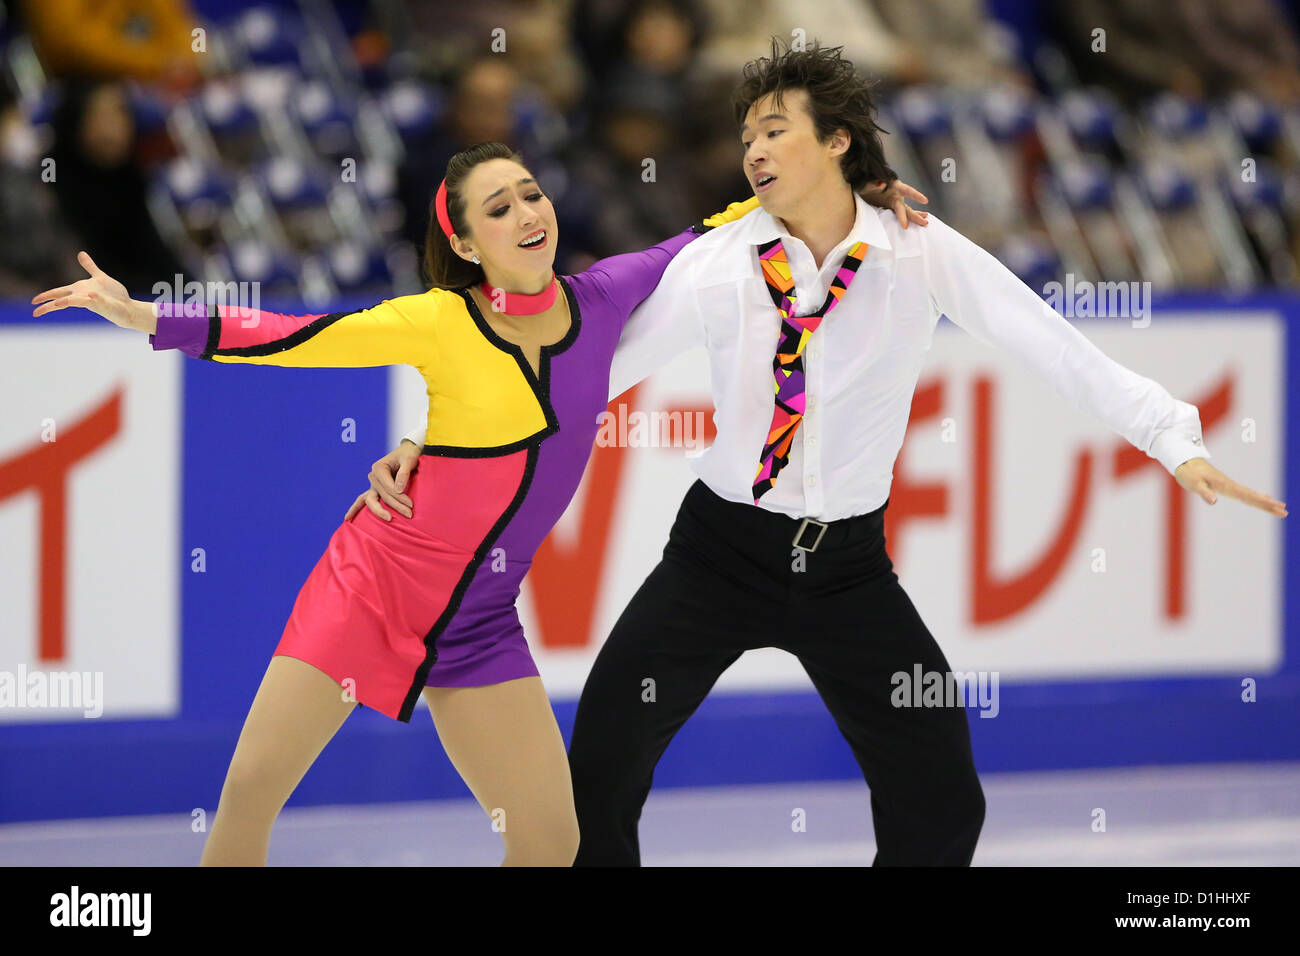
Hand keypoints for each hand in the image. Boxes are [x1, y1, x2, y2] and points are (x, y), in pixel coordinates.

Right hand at [32, 251, 153, 330]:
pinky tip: (90, 296)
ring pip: (76, 301)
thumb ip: (89, 266)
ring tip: (57, 304)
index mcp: (79, 290)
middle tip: (35, 312)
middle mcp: (82, 297)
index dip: (46, 296)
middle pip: (62, 301)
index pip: (59, 292)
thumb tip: (80, 253)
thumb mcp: (99, 276)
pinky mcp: (102, 304)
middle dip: (48, 305)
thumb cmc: (113, 294)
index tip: (34, 301)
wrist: (126, 306)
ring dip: (67, 302)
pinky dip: (92, 298)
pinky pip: (95, 300)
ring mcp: (91, 301)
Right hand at [344, 439, 422, 521]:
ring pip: (371, 501)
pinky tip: (348, 518)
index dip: (400, 496)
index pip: (388, 487)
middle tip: (409, 514)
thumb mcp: (409, 459)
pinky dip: (356, 508)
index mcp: (379, 468)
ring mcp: (372, 484)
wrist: (407, 452)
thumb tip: (399, 489)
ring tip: (390, 519)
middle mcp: (373, 476)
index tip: (411, 504)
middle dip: (396, 505)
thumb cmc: (408, 454)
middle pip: (382, 495)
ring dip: (381, 512)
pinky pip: (363, 500)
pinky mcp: (375, 489)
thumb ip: (404, 473)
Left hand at [860, 179, 928, 228]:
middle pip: (907, 207)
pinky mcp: (890, 209)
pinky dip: (906, 219)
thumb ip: (874, 184)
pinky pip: (899, 215)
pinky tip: (913, 224)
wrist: (863, 187)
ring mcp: (894, 203)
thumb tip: (881, 184)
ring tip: (925, 222)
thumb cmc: (867, 182)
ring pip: (906, 211)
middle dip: (915, 214)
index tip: (924, 200)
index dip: (916, 195)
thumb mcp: (868, 183)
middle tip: (924, 222)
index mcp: (894, 186)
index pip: (907, 190)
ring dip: (915, 217)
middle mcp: (896, 195)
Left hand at [1174, 457, 1286, 516]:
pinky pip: (1245, 493)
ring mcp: (1229, 485)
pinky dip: (1255, 496)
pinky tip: (1262, 498)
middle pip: (1253, 496)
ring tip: (1279, 507)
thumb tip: (1214, 501)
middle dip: (1269, 504)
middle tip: (1285, 512)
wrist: (1185, 461)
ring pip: (1250, 495)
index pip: (1248, 496)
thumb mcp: (1194, 484)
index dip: (1263, 502)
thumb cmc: (1189, 474)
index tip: (1277, 507)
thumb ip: (1204, 493)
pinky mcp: (1226, 485)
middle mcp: (1230, 485)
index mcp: (1226, 486)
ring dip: (1264, 501)